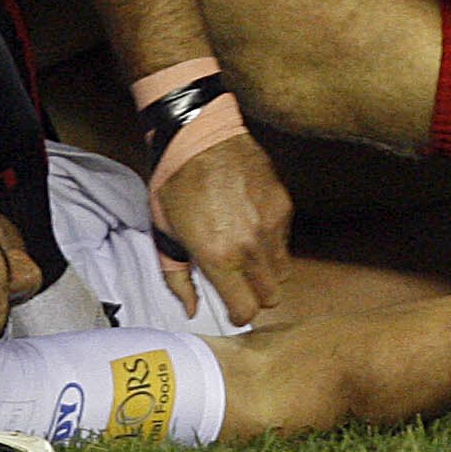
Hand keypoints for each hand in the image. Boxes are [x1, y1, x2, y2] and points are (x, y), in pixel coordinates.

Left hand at [153, 127, 292, 324]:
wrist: (200, 136)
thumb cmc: (176, 185)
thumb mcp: (165, 235)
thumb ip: (178, 278)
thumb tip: (191, 308)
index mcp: (219, 258)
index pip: (246, 310)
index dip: (239, 314)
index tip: (232, 307)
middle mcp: (252, 246)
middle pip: (272, 296)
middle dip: (256, 295)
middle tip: (239, 282)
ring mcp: (273, 224)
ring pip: (283, 269)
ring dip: (267, 271)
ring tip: (246, 254)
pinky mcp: (284, 205)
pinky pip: (286, 240)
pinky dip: (273, 242)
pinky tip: (252, 225)